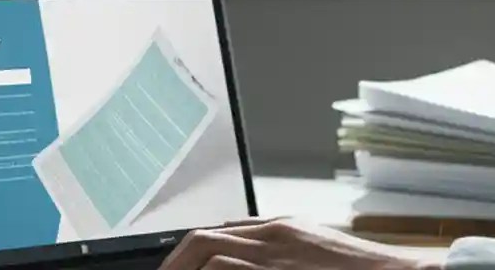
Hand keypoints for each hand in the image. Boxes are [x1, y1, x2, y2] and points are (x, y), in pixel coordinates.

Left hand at [159, 219, 445, 269]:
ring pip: (208, 252)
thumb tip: (252, 257)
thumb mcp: (319, 248)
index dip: (190, 252)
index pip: (221, 232)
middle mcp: (274, 237)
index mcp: (283, 228)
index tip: (176, 268)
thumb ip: (287, 251)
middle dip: (175, 263)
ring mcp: (274, 256)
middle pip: (203, 239)